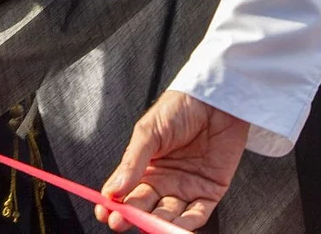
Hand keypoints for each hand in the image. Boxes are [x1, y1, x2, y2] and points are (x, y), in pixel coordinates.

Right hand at [96, 92, 248, 230]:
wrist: (216, 99)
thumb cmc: (180, 108)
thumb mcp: (148, 131)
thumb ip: (132, 162)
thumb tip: (113, 190)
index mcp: (145, 166)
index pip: (125, 192)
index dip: (113, 204)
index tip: (104, 212)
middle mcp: (164, 181)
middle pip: (144, 207)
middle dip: (131, 217)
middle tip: (120, 222)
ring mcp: (186, 188)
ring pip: (168, 216)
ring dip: (157, 224)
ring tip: (147, 226)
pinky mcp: (209, 192)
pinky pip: (197, 215)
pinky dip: (186, 226)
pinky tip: (174, 229)